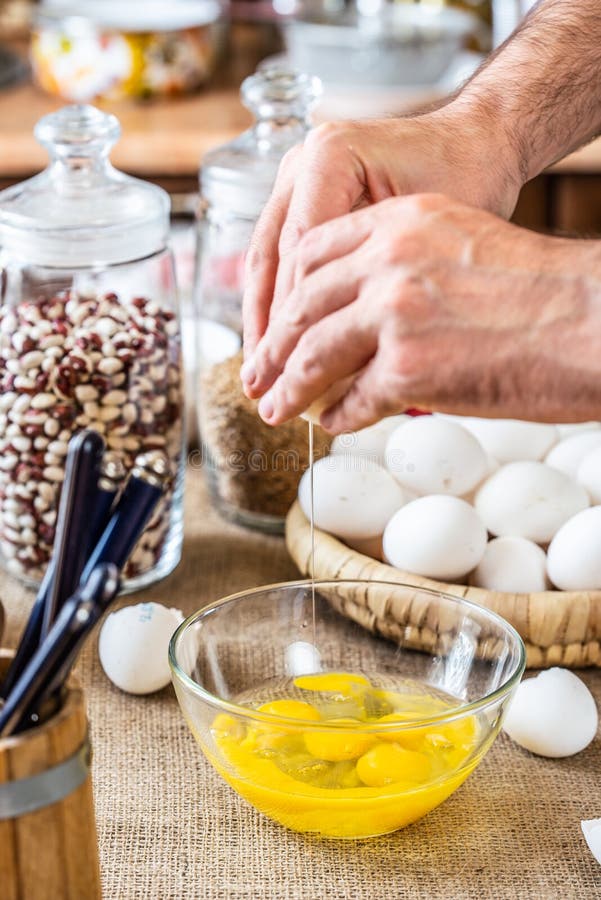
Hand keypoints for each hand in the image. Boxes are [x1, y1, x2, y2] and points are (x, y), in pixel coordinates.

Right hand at [241, 108, 521, 358]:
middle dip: (266, 326)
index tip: (291, 369)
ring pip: (265, 258)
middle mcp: (303, 161)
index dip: (292, 318)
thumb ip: (379, 280)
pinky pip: (280, 254)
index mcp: (330, 157)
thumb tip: (343, 352)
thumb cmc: (468, 179)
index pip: (300, 253)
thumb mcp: (427, 234)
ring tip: (258, 370)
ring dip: (261, 318)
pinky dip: (277, 300)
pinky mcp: (302, 196)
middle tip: (260, 379)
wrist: (476, 144)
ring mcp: (297, 176)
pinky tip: (278, 343)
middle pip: (271, 256)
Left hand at [242, 193, 600, 431]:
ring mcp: (395, 313)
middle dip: (273, 344)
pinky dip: (338, 416)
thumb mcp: (464, 247)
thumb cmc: (543, 291)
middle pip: (302, 304)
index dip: (286, 292)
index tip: (276, 318)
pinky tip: (333, 423)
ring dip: (289, 386)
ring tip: (272, 407)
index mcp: (402, 223)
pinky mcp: (408, 367)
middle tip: (257, 372)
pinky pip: (353, 398)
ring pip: (314, 353)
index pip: (315, 251)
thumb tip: (367, 309)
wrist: (591, 320)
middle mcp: (390, 259)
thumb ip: (407, 266)